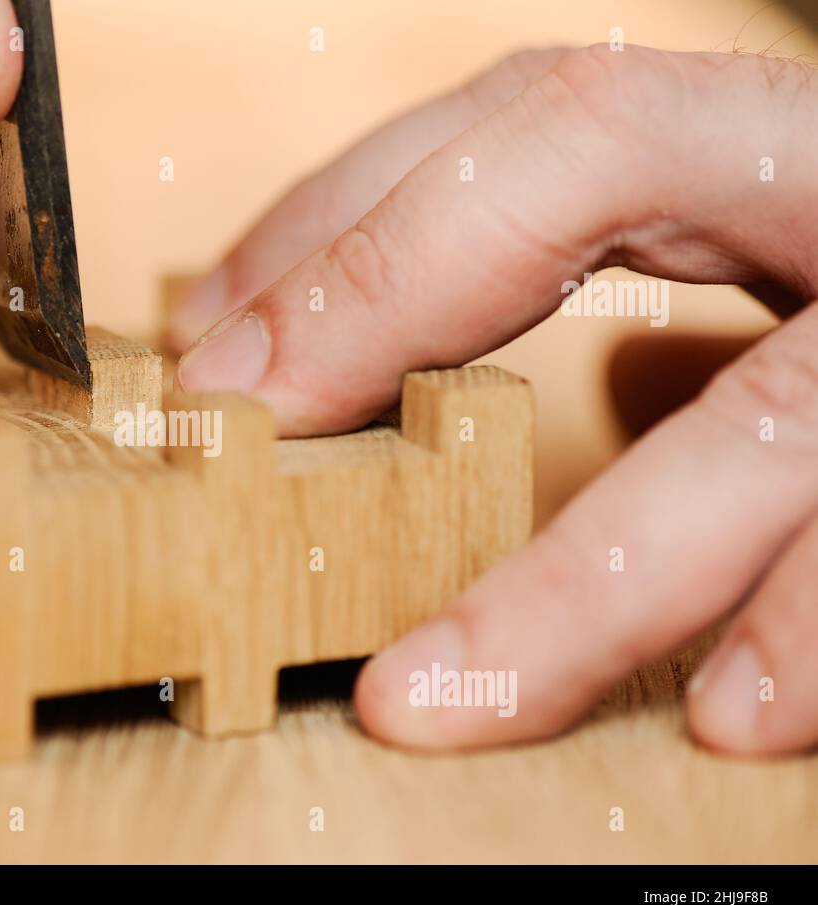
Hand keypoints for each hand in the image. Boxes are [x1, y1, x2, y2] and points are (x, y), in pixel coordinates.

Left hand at [170, 45, 817, 755]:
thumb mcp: (725, 251)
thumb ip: (534, 276)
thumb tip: (300, 348)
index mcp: (768, 133)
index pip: (523, 112)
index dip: (349, 223)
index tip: (213, 362)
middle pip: (611, 154)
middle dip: (400, 289)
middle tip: (249, 422)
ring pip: (771, 423)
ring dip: (591, 570)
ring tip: (443, 697)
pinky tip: (745, 721)